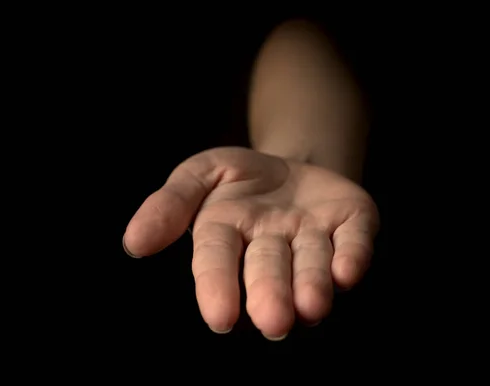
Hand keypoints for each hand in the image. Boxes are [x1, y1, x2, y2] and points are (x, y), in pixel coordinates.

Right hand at [123, 147, 378, 339]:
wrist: (293, 166)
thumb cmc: (241, 179)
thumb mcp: (201, 174)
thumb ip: (170, 204)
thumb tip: (134, 243)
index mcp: (228, 233)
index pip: (217, 259)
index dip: (217, 287)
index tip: (221, 318)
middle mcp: (273, 243)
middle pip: (269, 268)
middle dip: (270, 293)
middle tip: (273, 321)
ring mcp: (315, 235)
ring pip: (313, 262)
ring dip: (313, 284)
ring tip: (310, 307)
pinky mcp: (352, 223)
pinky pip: (355, 241)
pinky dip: (353, 257)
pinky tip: (347, 273)